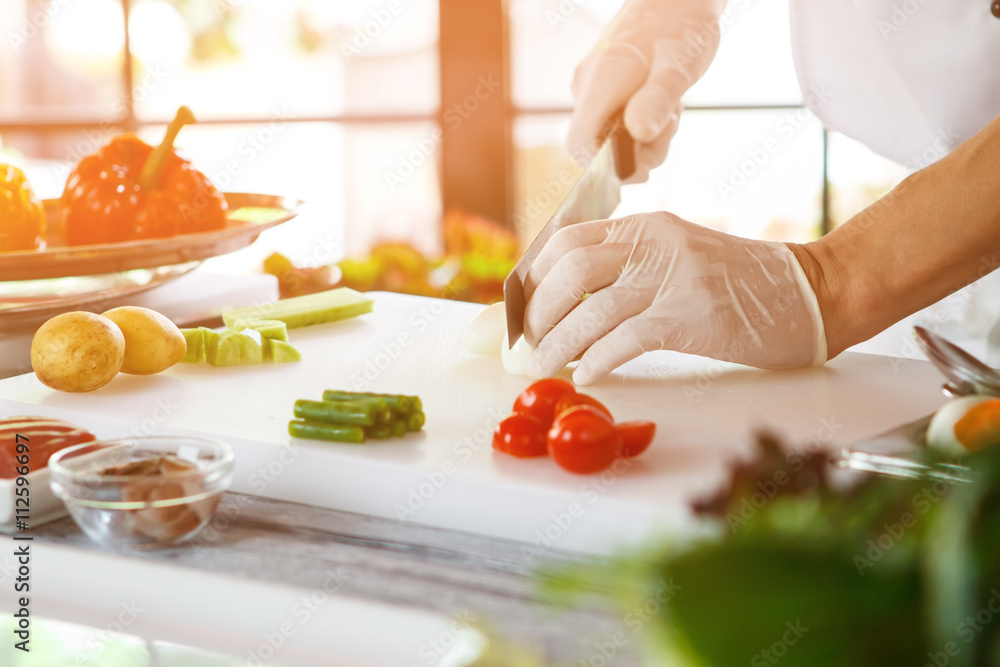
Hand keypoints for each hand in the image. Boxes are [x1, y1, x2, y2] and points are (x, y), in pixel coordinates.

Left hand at [522, 212, 827, 384]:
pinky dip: (596, 360)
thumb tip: (572, 303)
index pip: (569, 239)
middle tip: (528, 345)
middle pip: (570, 270)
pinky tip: (586, 375)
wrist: (814, 291)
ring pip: (591, 309)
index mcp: (647, 227)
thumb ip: (632, 268)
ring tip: (544, 368)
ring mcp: (674, 278)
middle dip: (538, 313)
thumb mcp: (680, 258)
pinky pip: (625, 339)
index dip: (534, 276)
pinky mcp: (692, 315)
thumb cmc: (744, 285)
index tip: (520, 309)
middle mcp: (655, 245)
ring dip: (557, 345)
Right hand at [567, 0, 725, 181]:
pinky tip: (662, 102)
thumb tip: (639, 136)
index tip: (641, 168)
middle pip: (598, 145)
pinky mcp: (602, 88)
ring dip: (645, 136)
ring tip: (671, 108)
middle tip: (670, 126)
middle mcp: (586, 88)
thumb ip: (657, 101)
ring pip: (610, 135)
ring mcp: (592, 88)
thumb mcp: (678, 67)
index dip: (603, 168)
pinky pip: (615, 121)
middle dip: (637, 150)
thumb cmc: (680, 26)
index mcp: (599, 83)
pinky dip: (641, 122)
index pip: (579, 144)